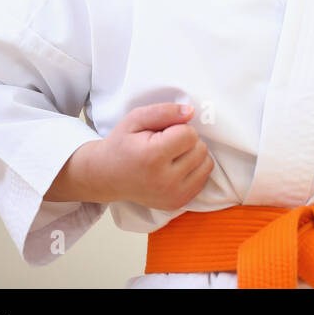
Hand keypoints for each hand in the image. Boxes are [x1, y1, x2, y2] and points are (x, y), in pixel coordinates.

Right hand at [85, 103, 213, 209]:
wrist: (107, 176)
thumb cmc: (122, 145)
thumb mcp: (135, 119)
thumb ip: (164, 111)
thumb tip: (191, 112)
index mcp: (152, 158)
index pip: (190, 134)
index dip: (178, 128)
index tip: (162, 134)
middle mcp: (164, 181)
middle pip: (201, 149)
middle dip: (187, 142)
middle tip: (165, 145)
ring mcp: (172, 195)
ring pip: (206, 164)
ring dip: (193, 156)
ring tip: (171, 156)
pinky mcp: (178, 203)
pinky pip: (203, 178)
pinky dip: (194, 170)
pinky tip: (175, 168)